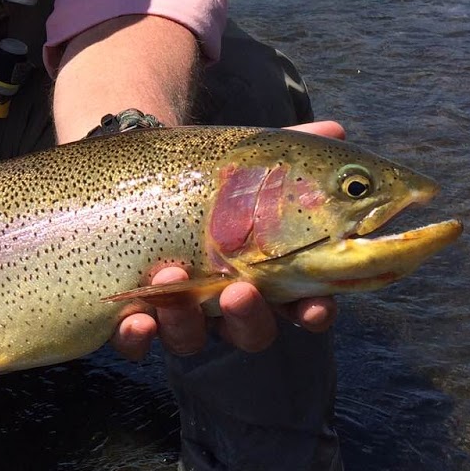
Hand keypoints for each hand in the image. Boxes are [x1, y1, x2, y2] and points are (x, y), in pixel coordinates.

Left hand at [110, 119, 345, 360]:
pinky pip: (136, 342)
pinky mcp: (133, 317)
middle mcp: (225, 303)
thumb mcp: (246, 160)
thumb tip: (336, 128)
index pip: (300, 305)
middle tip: (239, 291)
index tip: (315, 307)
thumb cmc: (206, 176)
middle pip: (249, 330)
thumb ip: (291, 148)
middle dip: (248, 317)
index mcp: (265, 274)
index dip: (313, 312)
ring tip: (172, 276)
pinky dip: (137, 337)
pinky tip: (136, 320)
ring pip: (191, 337)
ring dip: (186, 319)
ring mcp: (179, 314)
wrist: (135, 174)